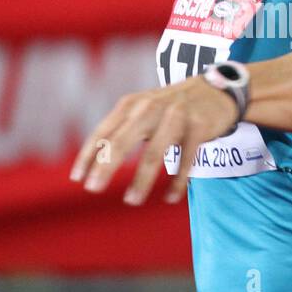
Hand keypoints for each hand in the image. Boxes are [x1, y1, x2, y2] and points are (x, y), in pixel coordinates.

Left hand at [69, 76, 238, 204]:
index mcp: (131, 105)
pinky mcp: (199, 127)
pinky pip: (186, 160)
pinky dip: (177, 182)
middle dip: (106, 166)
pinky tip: (169, 197)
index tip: (77, 178)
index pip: (103, 132)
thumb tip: (94, 162)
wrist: (215, 90)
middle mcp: (150, 108)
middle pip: (123, 141)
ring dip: (141, 180)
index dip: (88, 155)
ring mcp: (176, 116)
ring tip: (131, 201)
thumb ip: (121, 129)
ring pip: (154, 153)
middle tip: (93, 188)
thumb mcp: (143, 110)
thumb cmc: (171, 107)